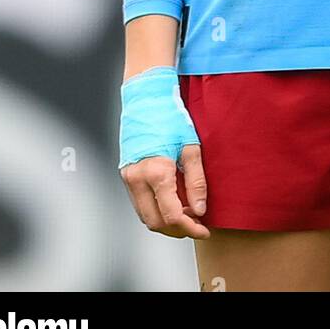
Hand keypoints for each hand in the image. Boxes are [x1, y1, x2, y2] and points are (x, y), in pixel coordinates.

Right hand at [118, 65, 209, 238]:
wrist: (145, 98)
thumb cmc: (170, 117)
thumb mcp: (191, 146)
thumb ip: (196, 181)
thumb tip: (200, 210)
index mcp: (156, 172)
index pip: (172, 215)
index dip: (190, 228)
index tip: (204, 230)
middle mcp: (137, 179)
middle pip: (156, 222)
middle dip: (177, 230)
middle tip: (197, 223)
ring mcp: (128, 177)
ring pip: (145, 216)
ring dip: (165, 222)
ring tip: (186, 213)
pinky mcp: (125, 174)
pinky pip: (139, 203)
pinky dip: (155, 210)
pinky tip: (171, 202)